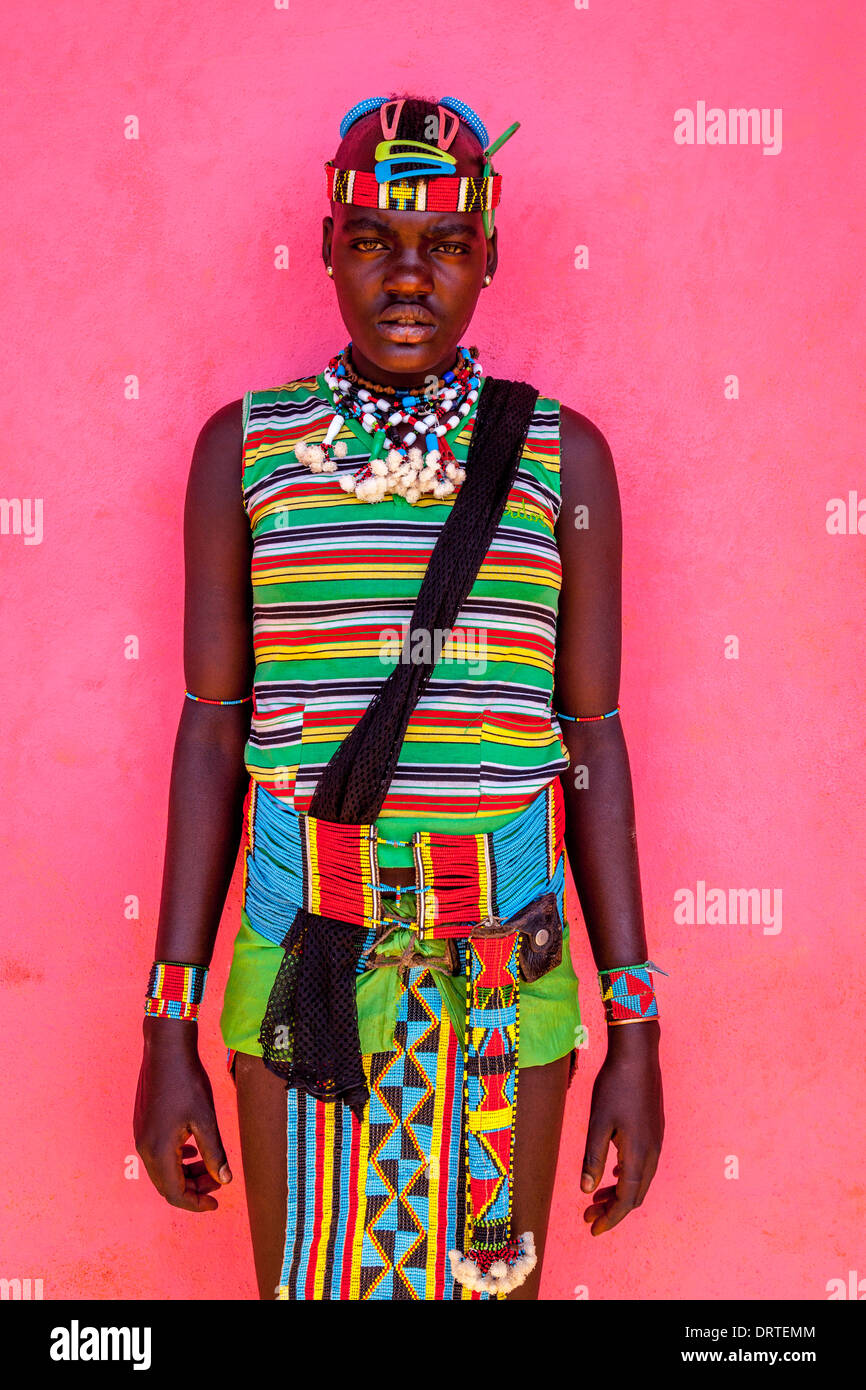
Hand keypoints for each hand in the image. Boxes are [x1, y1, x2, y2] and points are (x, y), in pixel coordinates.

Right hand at [133, 1018, 232, 1211]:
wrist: (166, 1052)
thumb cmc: (187, 1083)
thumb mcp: (206, 1120)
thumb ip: (214, 1153)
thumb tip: (224, 1180)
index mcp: (159, 1151)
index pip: (175, 1193)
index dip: (196, 1203)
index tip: (216, 1203)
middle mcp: (145, 1148)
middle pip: (167, 1185)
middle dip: (194, 1188)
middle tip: (218, 1181)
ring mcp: (142, 1137)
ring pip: (164, 1170)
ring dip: (186, 1173)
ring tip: (210, 1165)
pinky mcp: (144, 1126)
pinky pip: (160, 1155)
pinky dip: (178, 1160)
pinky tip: (194, 1149)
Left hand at [580, 1022, 663, 1234]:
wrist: (638, 1055)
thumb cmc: (615, 1087)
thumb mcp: (598, 1123)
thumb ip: (592, 1158)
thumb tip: (586, 1190)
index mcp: (639, 1154)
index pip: (626, 1200)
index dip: (610, 1218)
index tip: (593, 1229)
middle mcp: (652, 1152)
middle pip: (635, 1194)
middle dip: (613, 1209)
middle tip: (589, 1216)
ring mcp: (656, 1141)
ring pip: (640, 1180)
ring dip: (619, 1193)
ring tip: (595, 1199)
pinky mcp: (654, 1131)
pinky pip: (643, 1166)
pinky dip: (627, 1177)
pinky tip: (612, 1173)